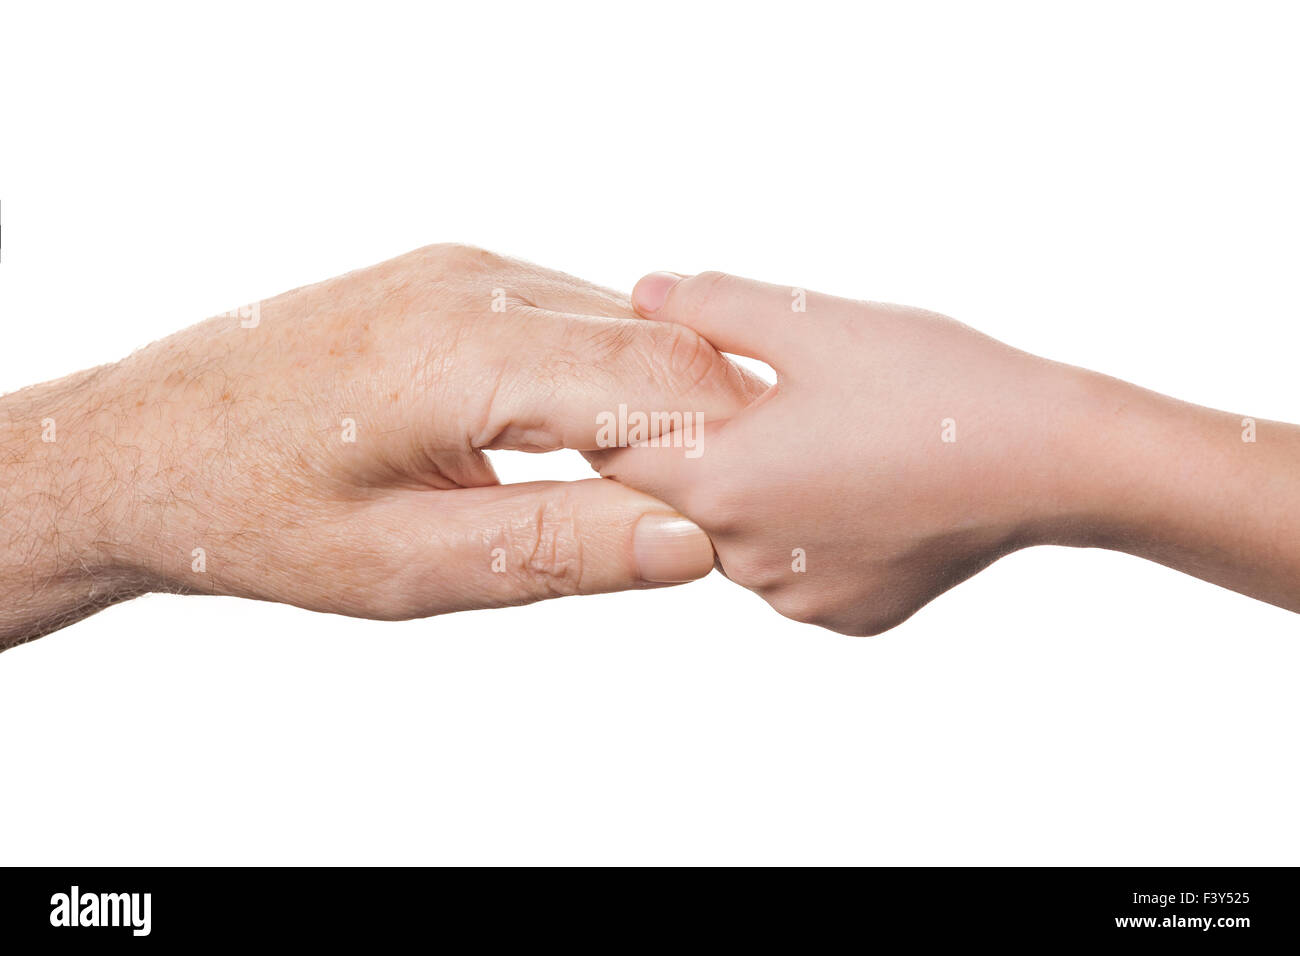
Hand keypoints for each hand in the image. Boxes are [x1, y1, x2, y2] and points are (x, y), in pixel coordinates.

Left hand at [0, 245, 760, 646]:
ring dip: (663, 408)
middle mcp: (475, 284)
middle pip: (660, 342)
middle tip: (727, 523)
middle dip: (711, 432)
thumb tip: (691, 545)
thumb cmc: (252, 514)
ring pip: (625, 327)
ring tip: (660, 498)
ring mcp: (465, 270)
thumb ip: (556, 549)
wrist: (141, 448)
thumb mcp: (405, 566)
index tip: (753, 528)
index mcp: (463, 350)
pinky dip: (613, 382)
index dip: (731, 454)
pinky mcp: (457, 280)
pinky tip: (600, 448)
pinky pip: (576, 320)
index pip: (663, 379)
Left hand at [592, 271, 1299, 633]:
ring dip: (759, 493)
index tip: (654, 380)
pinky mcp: (850, 617)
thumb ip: (712, 303)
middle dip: (704, 448)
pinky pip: (798, 570)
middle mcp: (748, 561)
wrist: (1053, 460)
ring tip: (828, 437)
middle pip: (680, 499)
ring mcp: (802, 600)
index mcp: (722, 485)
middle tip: (764, 398)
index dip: (623, 410)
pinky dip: (810, 532)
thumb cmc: (934, 382)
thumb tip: (643, 292)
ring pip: (740, 537)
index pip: (617, 452)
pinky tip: (862, 486)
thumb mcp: (814, 319)